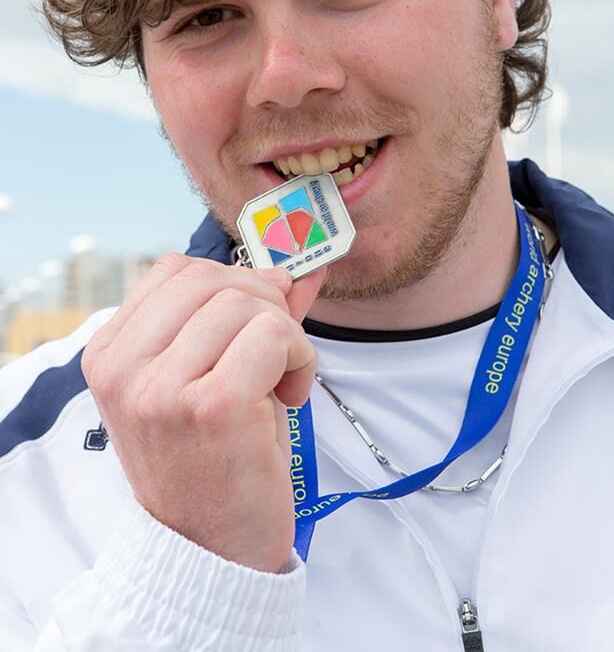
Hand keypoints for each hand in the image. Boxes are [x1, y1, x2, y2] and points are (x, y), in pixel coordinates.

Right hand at [81, 255, 324, 572]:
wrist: (210, 550)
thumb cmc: (213, 459)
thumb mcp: (211, 375)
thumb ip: (246, 317)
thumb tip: (294, 266)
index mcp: (110, 355)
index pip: (175, 270)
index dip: (231, 281)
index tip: (256, 318)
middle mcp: (124, 369)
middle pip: (212, 278)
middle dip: (262, 303)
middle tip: (276, 350)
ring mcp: (161, 389)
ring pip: (246, 303)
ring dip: (285, 335)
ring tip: (281, 382)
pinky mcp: (211, 407)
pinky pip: (272, 335)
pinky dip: (300, 357)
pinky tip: (291, 396)